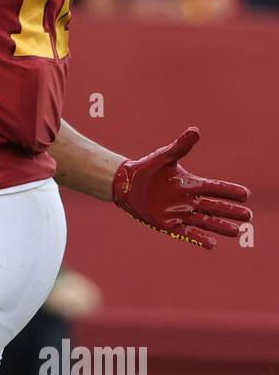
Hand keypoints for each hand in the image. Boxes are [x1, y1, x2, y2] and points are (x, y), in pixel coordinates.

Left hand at [112, 127, 250, 249]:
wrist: (127, 184)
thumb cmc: (148, 168)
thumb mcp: (165, 157)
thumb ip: (180, 146)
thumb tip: (195, 130)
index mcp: (191, 184)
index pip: (215, 188)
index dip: (229, 191)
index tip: (245, 194)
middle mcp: (189, 200)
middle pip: (215, 206)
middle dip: (230, 211)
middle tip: (248, 215)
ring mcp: (181, 213)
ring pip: (205, 221)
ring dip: (220, 226)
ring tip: (237, 231)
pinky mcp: (169, 224)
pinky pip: (187, 232)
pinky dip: (199, 239)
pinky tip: (212, 244)